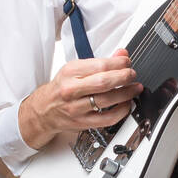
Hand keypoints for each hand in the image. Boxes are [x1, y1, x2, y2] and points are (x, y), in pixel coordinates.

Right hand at [19, 48, 142, 148]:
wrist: (43, 110)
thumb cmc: (61, 88)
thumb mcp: (75, 69)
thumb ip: (99, 62)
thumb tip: (121, 54)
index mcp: (70, 72)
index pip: (100, 65)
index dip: (119, 63)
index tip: (127, 62)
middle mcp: (71, 90)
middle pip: (104, 82)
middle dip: (124, 77)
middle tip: (132, 75)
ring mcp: (76, 108)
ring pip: (107, 100)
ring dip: (126, 93)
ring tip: (135, 88)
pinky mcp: (82, 122)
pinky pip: (107, 118)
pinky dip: (121, 111)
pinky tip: (126, 104)